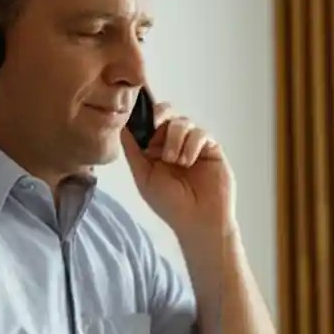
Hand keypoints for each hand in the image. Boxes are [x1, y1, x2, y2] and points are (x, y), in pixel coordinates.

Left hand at [120, 101, 234, 241]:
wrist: (198, 220)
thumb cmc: (170, 205)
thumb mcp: (143, 177)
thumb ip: (133, 151)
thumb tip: (122, 126)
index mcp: (155, 149)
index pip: (148, 122)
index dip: (144, 117)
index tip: (141, 120)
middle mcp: (174, 143)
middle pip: (166, 114)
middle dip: (160, 116)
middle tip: (156, 126)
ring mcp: (193, 144)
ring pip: (183, 122)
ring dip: (175, 137)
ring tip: (175, 160)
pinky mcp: (211, 148)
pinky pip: (200, 133)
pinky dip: (192, 144)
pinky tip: (189, 162)